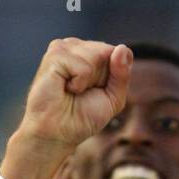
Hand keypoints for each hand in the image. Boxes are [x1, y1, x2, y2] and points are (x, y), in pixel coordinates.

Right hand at [17, 37, 133, 153]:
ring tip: (73, 90)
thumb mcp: (113, 98)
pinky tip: (65, 88)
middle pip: (109, 52)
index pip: (120, 53)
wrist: (57, 132)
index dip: (115, 78)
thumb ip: (122, 75)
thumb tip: (123, 48)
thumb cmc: (83, 117)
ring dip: (89, 82)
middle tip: (83, 92)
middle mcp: (77, 46)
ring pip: (97, 55)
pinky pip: (84, 67)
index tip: (98, 92)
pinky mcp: (55, 55)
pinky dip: (79, 84)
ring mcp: (64, 48)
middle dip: (103, 79)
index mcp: (92, 53)